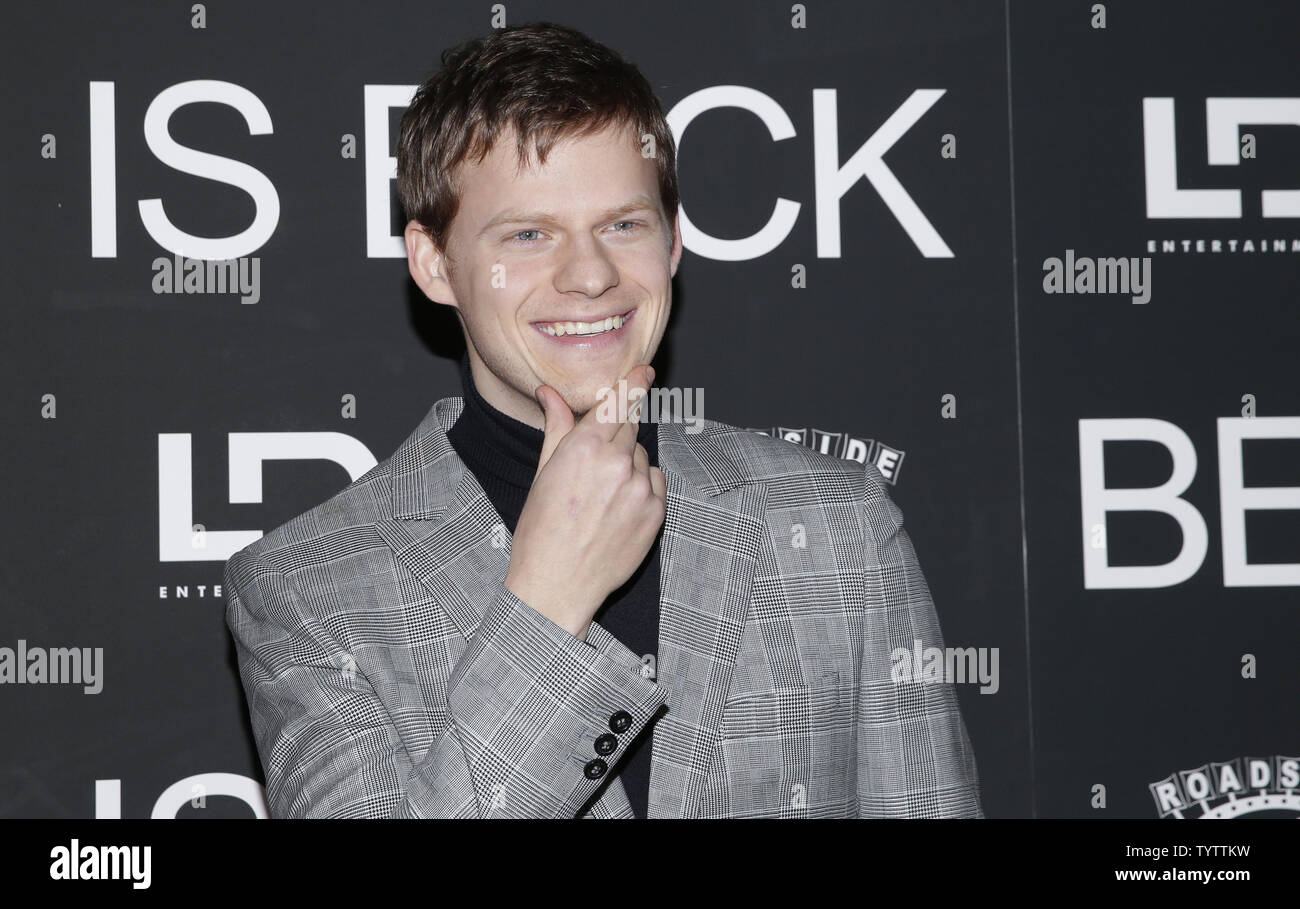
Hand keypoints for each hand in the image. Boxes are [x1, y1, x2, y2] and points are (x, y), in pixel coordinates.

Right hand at [504, 364, 665, 639]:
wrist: (558, 584)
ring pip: (641, 456)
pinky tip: (617, 508)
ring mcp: (640, 488)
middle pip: (630, 426)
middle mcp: (617, 462)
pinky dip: (641, 487)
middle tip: (598, 458)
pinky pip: (654, 482)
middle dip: (618, 433)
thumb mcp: (543, 472)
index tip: (645, 373)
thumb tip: (549, 392)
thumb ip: (557, 427)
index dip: (634, 383)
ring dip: (627, 464)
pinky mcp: (656, 512)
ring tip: (599, 496)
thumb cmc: (542, 529)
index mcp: (585, 446)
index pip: (618, 401)